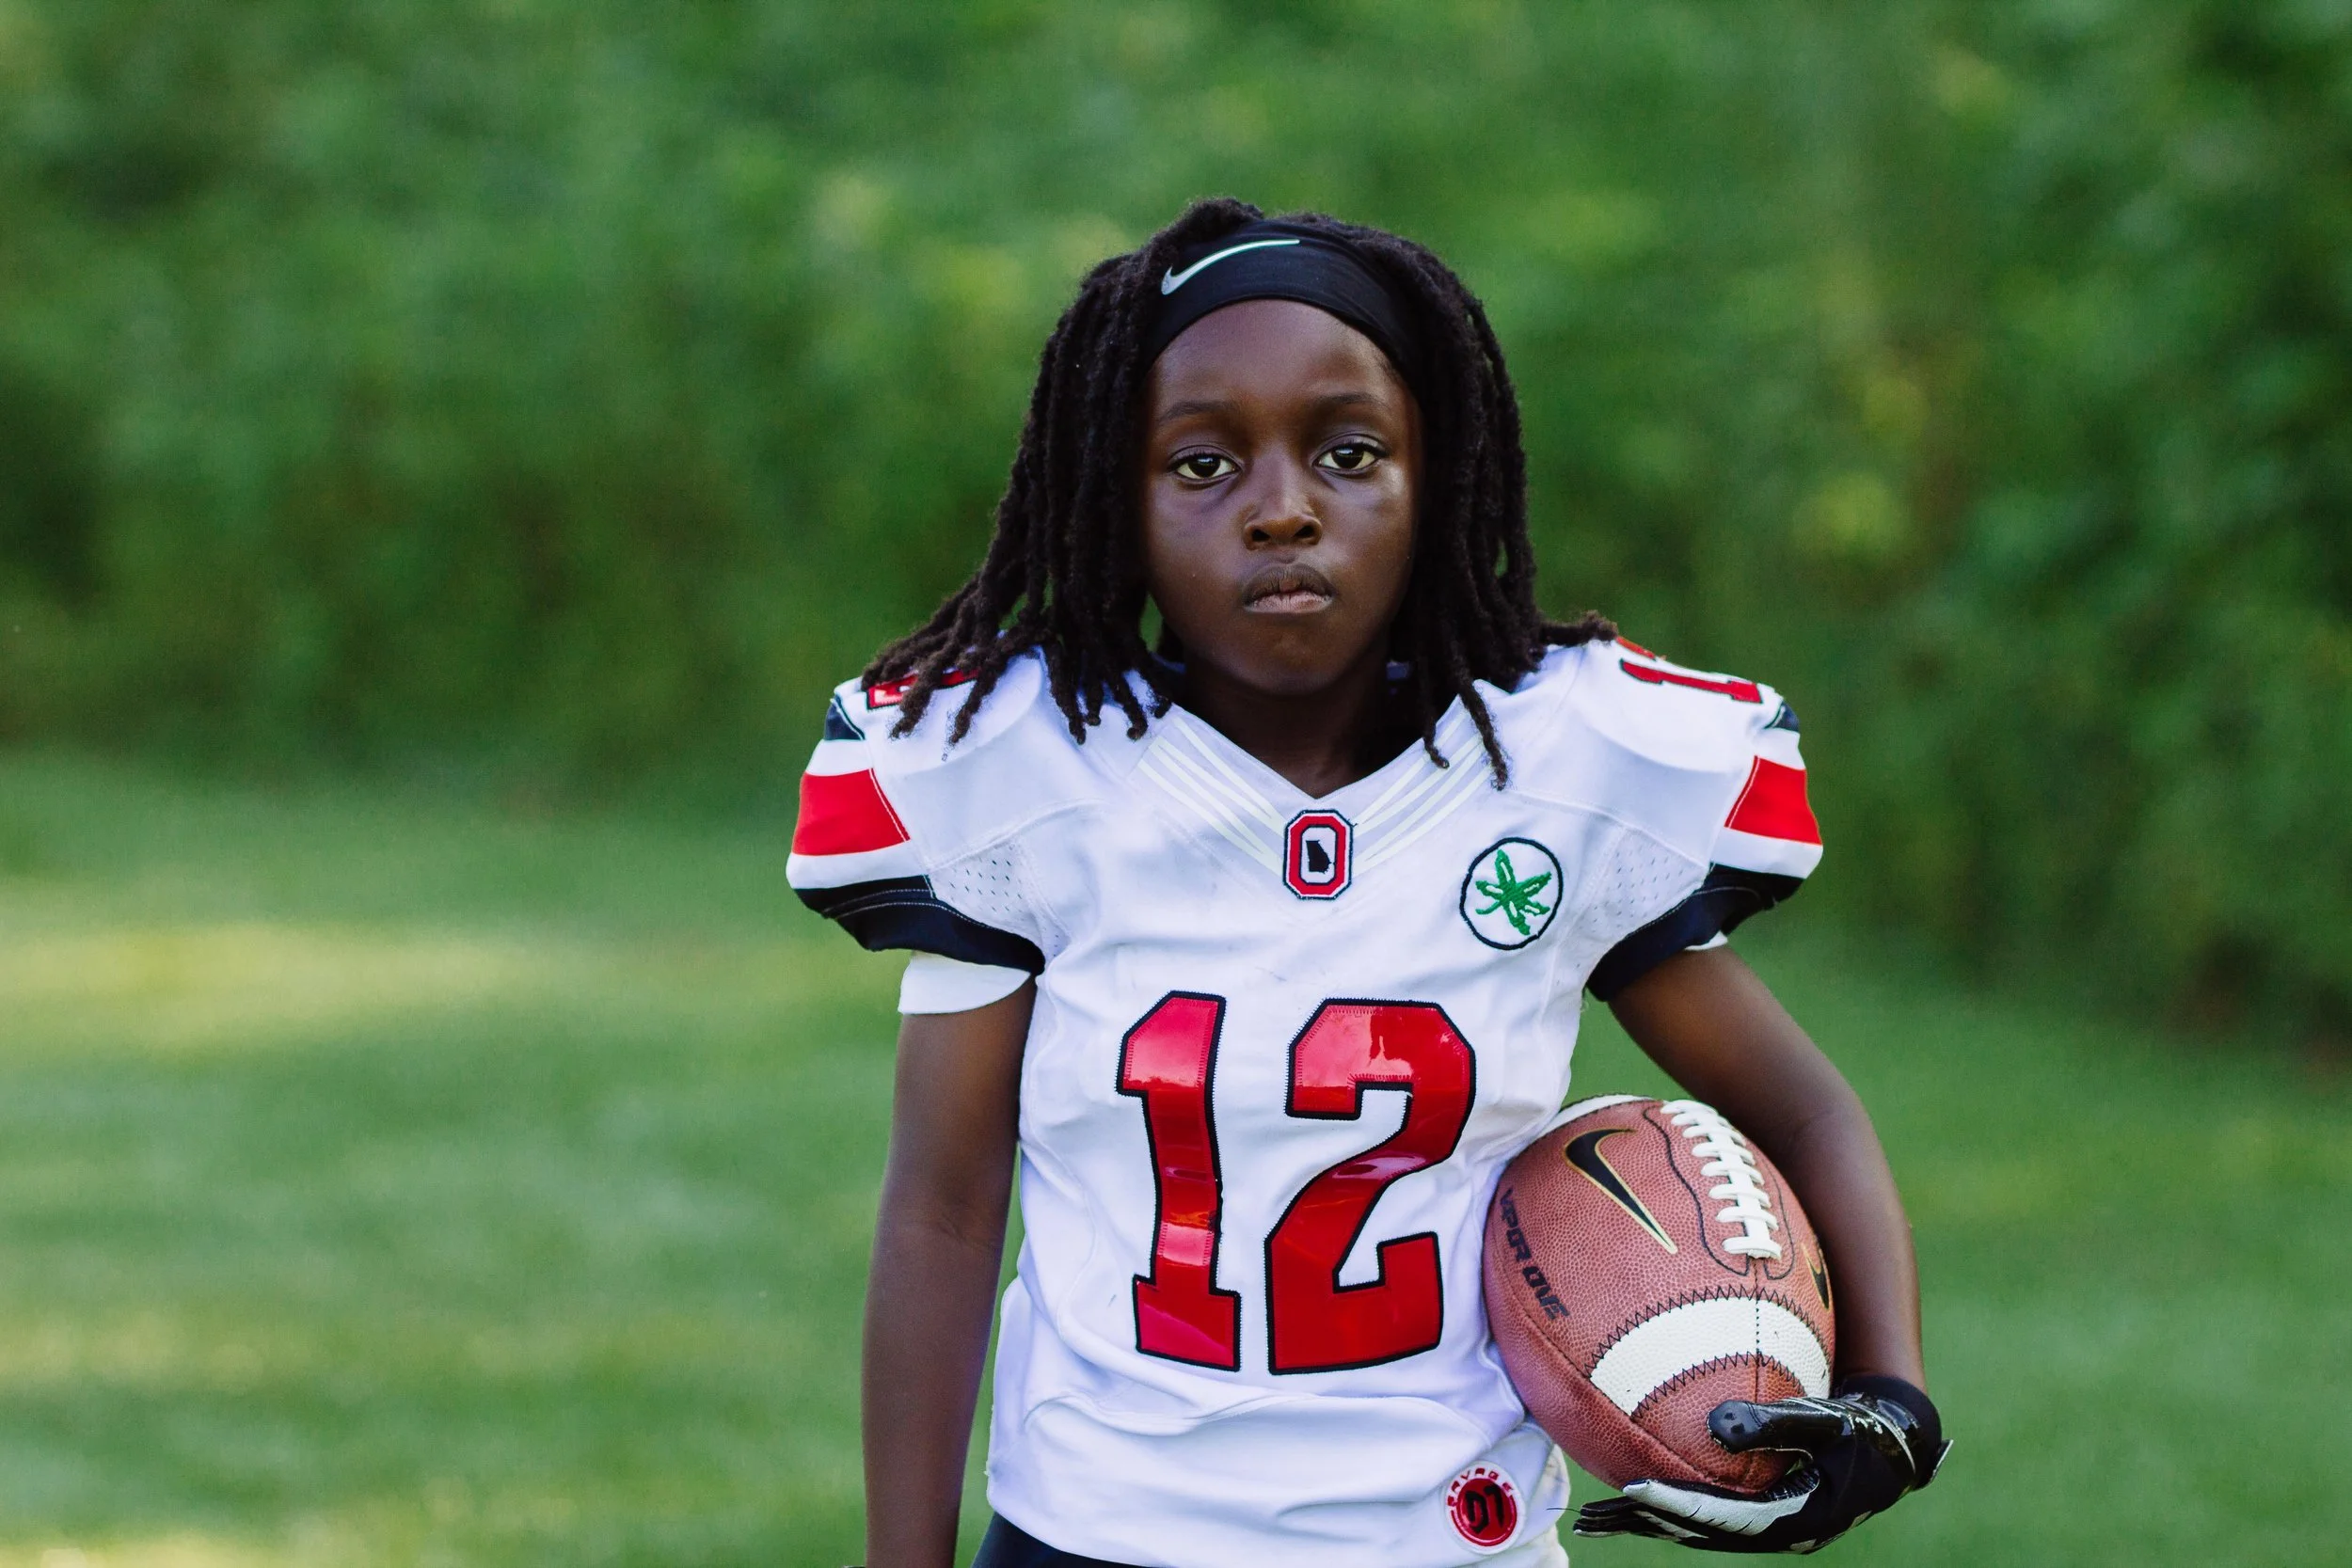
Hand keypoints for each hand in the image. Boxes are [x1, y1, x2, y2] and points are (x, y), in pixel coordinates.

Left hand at [1574, 1375, 1948, 1552]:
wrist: (1895, 1447)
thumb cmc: (1863, 1429)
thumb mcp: (1825, 1422)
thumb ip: (1775, 1423)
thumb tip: (1715, 1424)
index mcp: (1793, 1517)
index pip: (1720, 1515)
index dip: (1674, 1502)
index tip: (1630, 1487)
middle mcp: (1777, 1533)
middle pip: (1697, 1533)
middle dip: (1643, 1525)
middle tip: (1589, 1518)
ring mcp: (1771, 1529)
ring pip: (1699, 1531)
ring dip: (1649, 1524)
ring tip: (1598, 1518)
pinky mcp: (1767, 1516)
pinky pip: (1710, 1518)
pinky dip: (1673, 1511)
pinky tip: (1640, 1499)